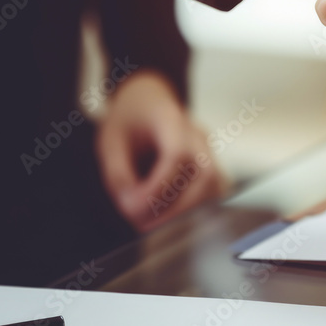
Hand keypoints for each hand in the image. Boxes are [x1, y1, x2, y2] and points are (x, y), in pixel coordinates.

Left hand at [95, 71, 225, 231]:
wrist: (148, 101)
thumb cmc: (129, 119)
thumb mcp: (110, 142)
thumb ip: (118, 174)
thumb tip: (131, 207)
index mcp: (170, 119)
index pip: (177, 154)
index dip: (157, 187)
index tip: (131, 206)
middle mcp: (197, 133)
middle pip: (205, 174)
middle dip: (176, 208)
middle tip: (143, 224)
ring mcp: (208, 148)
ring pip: (215, 185)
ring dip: (187, 211)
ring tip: (154, 222)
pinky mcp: (212, 162)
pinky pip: (215, 190)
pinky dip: (195, 207)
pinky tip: (170, 215)